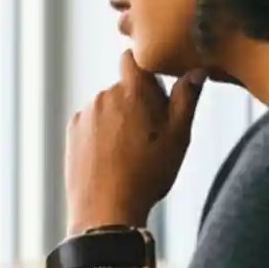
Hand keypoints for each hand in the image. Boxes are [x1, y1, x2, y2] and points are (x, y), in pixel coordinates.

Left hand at [66, 51, 205, 233]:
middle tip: (150, 134)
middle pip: (123, 87)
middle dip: (137, 101)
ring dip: (118, 118)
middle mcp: (103, 96)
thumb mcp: (178, 138)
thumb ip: (187, 99)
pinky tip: (111, 157)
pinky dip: (101, 132)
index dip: (145, 69)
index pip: (132, 59)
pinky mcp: (72, 131)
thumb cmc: (147, 175)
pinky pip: (91, 122)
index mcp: (131, 92)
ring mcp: (85, 114)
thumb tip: (196, 71)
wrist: (106, 209)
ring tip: (130, 151)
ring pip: (107, 106)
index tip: (156, 89)